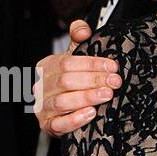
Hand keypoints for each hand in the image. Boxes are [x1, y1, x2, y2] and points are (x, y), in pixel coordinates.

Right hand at [35, 19, 121, 135]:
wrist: (67, 111)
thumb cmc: (74, 82)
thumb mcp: (76, 58)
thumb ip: (79, 40)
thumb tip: (82, 28)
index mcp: (47, 67)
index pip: (66, 62)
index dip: (91, 64)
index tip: (112, 66)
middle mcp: (42, 87)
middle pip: (65, 81)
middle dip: (93, 81)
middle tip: (114, 82)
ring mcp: (43, 107)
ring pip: (62, 102)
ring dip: (86, 98)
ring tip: (106, 95)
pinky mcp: (48, 126)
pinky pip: (59, 124)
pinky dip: (75, 119)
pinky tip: (91, 114)